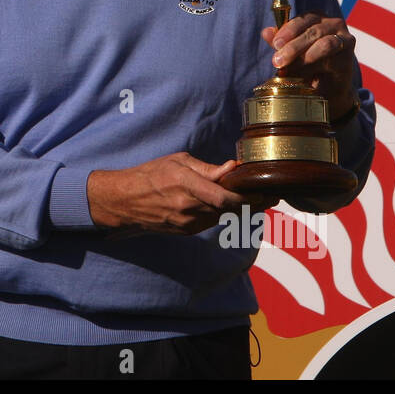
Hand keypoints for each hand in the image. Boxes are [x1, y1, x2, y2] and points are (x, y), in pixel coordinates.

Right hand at [87, 153, 272, 235]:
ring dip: (239, 209)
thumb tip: (232, 168)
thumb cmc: (150, 175)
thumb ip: (207, 168)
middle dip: (252, 203)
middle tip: (269, 195)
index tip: (266, 193)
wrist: (125, 201)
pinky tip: (229, 205)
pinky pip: (211, 222)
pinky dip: (223, 213)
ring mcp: (187, 223)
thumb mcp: (178, 162)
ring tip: (253, 198)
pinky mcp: (186, 232)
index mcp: (186, 185)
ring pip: (223, 217)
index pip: (225, 198)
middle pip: (230, 210)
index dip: (249, 199)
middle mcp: (188, 207)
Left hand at [261, 12, 357, 116]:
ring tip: (288, 71)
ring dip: (304, 58)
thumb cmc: (306, 64)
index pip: (302, 19)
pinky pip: (333, 60)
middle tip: (277, 61)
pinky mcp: (349, 56)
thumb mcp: (290, 52)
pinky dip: (316, 67)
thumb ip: (280, 42)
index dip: (288, 30)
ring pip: (324, 44)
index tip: (276, 44)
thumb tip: (266, 32)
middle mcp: (333, 24)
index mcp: (316, 18)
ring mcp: (344, 39)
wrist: (326, 87)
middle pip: (312, 31)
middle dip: (292, 47)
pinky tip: (304, 76)